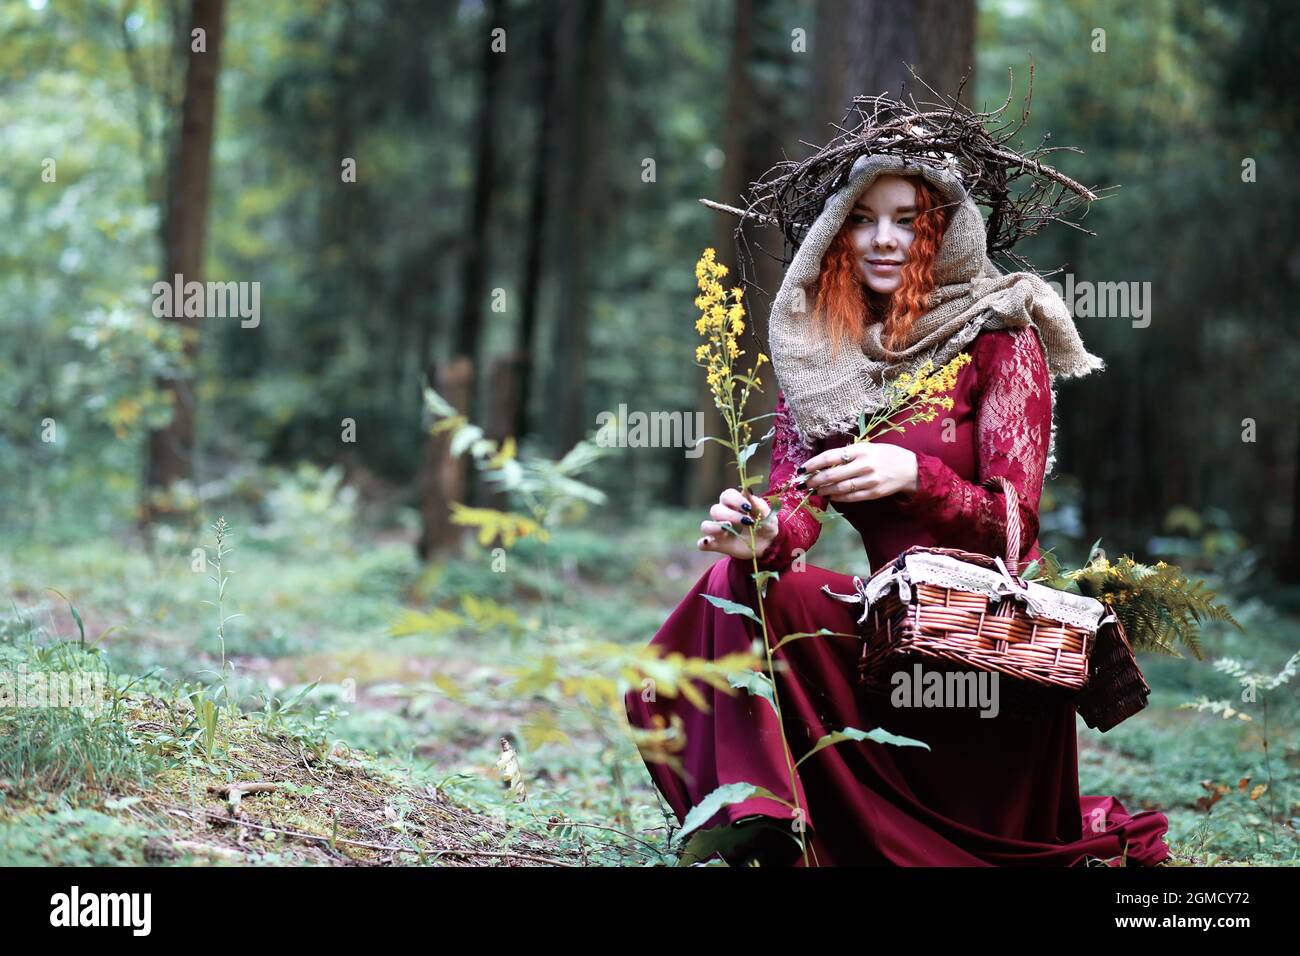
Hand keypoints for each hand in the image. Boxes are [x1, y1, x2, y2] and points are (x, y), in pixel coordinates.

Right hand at [698, 486, 776, 559]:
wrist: (768, 543)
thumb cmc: (765, 523)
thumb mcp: (766, 514)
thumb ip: (756, 503)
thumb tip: (746, 490)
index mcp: (733, 503)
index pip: (726, 495)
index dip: (735, 500)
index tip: (748, 507)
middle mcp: (722, 515)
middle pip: (715, 510)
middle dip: (730, 515)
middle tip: (746, 522)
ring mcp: (718, 530)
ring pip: (705, 526)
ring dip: (714, 527)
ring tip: (727, 528)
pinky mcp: (717, 544)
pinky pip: (702, 544)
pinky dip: (703, 543)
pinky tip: (709, 542)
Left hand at [797, 442, 917, 501]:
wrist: (911, 469)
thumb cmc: (886, 455)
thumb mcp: (868, 447)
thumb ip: (848, 454)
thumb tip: (823, 464)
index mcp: (861, 450)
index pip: (830, 457)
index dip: (813, 464)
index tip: (802, 469)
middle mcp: (864, 464)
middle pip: (832, 475)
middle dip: (814, 481)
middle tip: (804, 484)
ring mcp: (870, 480)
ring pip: (839, 488)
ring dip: (824, 490)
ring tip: (815, 491)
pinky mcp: (874, 493)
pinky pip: (851, 497)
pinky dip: (837, 497)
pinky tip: (831, 496)